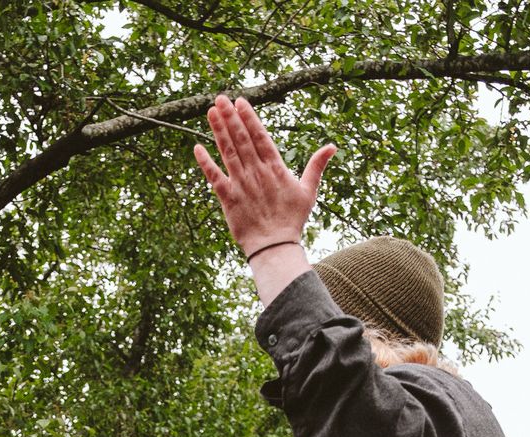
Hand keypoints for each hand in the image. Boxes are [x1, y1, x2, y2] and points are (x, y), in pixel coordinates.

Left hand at [193, 96, 334, 258]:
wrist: (275, 247)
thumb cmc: (292, 219)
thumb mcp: (309, 191)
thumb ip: (317, 166)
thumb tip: (332, 147)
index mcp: (275, 168)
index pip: (260, 136)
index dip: (249, 118)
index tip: (240, 101)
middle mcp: (256, 173)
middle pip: (241, 139)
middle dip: (230, 117)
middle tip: (221, 98)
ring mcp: (241, 185)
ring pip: (228, 152)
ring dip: (218, 131)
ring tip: (211, 112)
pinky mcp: (228, 199)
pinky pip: (214, 177)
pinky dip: (206, 163)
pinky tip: (197, 148)